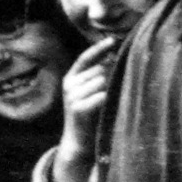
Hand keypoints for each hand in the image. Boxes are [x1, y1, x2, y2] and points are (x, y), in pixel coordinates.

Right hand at [59, 37, 115, 157]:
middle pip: (98, 70)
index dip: (98, 48)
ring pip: (101, 81)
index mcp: (70, 79)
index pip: (85, 58)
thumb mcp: (89, 90)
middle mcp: (69, 86)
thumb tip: (112, 56)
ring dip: (108, 89)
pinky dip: (106, 99)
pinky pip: (100, 95)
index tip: (112, 40)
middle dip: (109, 76)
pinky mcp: (77, 109)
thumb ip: (96, 74)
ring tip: (104, 102)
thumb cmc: (89, 114)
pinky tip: (103, 107)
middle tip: (109, 92)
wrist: (78, 140)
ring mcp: (72, 97)